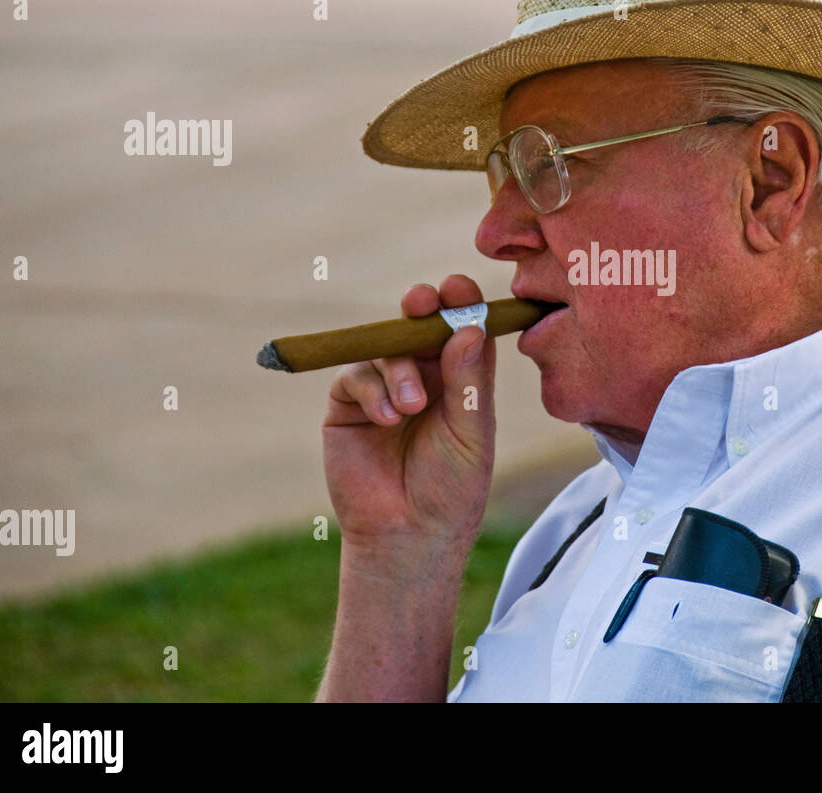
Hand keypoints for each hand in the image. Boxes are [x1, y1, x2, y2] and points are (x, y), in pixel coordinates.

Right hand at [321, 274, 495, 549]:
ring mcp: (385, 387)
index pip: (463, 328)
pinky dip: (373, 390)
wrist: (409, 534)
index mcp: (462, 377)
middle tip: (421, 303)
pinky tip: (388, 419)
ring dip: (399, 370)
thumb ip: (468, 381)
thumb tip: (469, 327)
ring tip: (411, 409)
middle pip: (420, 324)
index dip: (461, 303)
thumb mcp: (471, 433)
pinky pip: (356, 376)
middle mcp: (424, 375)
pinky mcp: (350, 405)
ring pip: (387, 348)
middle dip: (421, 307)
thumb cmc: (452, 488)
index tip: (458, 288)